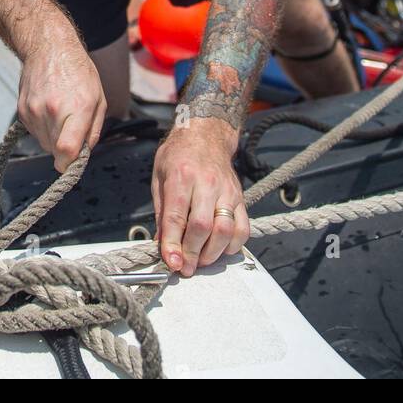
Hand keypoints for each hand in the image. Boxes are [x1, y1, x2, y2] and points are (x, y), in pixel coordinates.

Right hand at [17, 37, 106, 172]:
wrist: (49, 48)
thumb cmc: (79, 72)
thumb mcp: (99, 98)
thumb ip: (94, 130)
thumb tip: (83, 153)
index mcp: (78, 107)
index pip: (67, 150)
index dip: (69, 164)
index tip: (72, 163)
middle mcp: (53, 110)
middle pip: (55, 151)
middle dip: (65, 148)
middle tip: (72, 128)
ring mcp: (34, 110)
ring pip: (44, 143)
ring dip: (53, 138)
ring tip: (60, 114)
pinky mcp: (22, 111)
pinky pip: (34, 132)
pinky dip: (42, 128)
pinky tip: (48, 109)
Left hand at [152, 116, 249, 276]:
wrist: (205, 134)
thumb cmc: (178, 156)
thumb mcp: (159, 178)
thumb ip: (162, 213)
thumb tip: (162, 245)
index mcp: (181, 176)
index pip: (176, 216)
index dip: (173, 244)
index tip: (171, 263)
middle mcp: (207, 183)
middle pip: (202, 227)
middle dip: (192, 253)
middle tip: (185, 267)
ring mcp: (227, 191)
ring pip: (225, 230)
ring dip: (212, 253)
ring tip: (200, 260)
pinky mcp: (241, 198)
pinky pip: (243, 228)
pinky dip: (232, 245)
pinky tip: (220, 249)